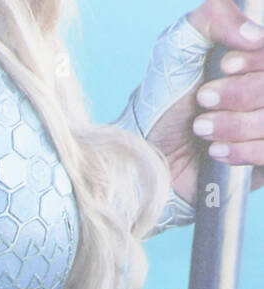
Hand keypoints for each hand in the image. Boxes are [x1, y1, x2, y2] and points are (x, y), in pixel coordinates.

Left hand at [148, 0, 263, 201]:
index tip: (225, 65)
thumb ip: (212, 18)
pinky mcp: (261, 158)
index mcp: (255, 62)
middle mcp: (261, 92)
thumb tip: (253, 33)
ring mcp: (262, 125)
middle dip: (240, 93)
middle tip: (203, 99)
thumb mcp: (179, 48)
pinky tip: (216, 151)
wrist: (146, 153)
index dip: (256, 60)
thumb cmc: (164, 100)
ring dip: (235, 124)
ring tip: (201, 128)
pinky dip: (243, 151)